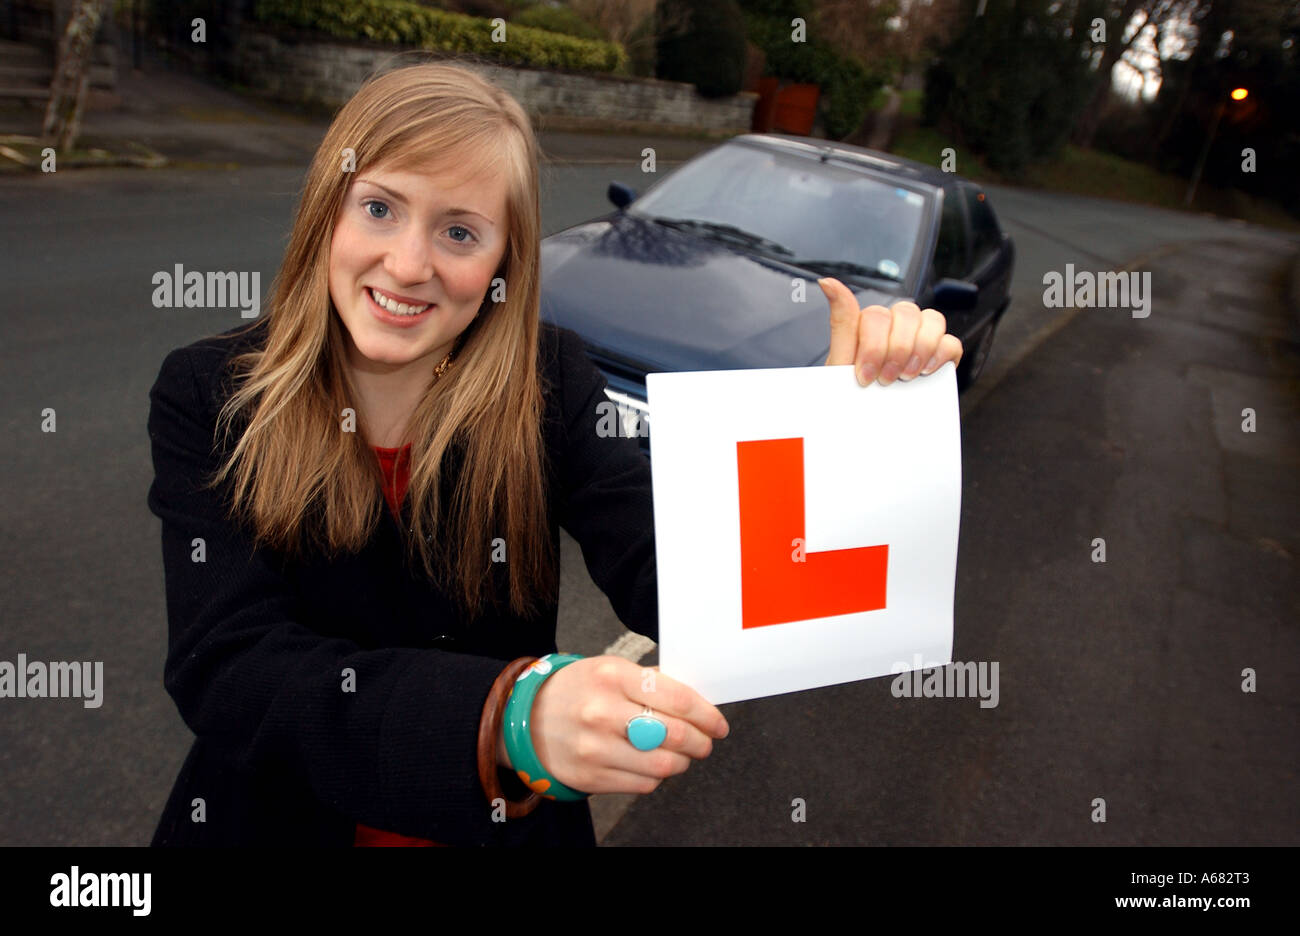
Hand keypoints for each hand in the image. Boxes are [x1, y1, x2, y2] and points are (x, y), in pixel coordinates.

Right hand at [521, 656, 728, 794]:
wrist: (526, 718)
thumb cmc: (579, 689)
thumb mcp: (610, 669)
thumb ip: (652, 682)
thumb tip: (699, 702)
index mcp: (613, 676)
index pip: (678, 699)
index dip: (707, 715)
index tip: (718, 724)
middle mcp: (603, 712)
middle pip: (675, 735)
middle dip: (700, 742)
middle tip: (704, 742)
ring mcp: (595, 748)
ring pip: (663, 765)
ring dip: (682, 762)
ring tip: (681, 754)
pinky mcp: (590, 777)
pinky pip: (643, 784)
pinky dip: (657, 776)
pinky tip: (652, 763)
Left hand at [818, 276, 962, 385]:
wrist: (870, 427)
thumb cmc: (855, 394)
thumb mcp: (842, 362)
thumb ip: (841, 321)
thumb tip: (828, 281)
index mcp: (869, 326)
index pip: (876, 314)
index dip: (872, 346)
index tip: (864, 376)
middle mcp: (896, 327)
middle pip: (905, 312)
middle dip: (895, 350)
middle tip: (885, 380)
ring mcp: (921, 339)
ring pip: (932, 319)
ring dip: (919, 349)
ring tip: (906, 377)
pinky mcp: (941, 356)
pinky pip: (951, 341)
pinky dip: (940, 354)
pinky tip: (926, 372)